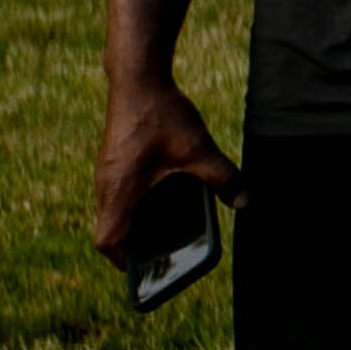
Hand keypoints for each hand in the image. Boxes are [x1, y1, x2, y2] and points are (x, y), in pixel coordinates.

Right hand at [92, 81, 238, 262]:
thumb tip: (244, 202)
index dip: (123, 262)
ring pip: (114, 212)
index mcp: (119, 191)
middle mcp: (106, 186)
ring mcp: (107, 173)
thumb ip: (223, 177)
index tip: (144, 271)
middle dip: (136, 248)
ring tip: (167, 234)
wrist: (138, 78)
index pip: (107, 242)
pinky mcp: (114, 162)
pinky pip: (119, 194)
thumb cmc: (161, 114)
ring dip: (136, 225)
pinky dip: (136, 205)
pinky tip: (163, 201)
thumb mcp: (198, 148)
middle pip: (111, 231)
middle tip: (164, 257)